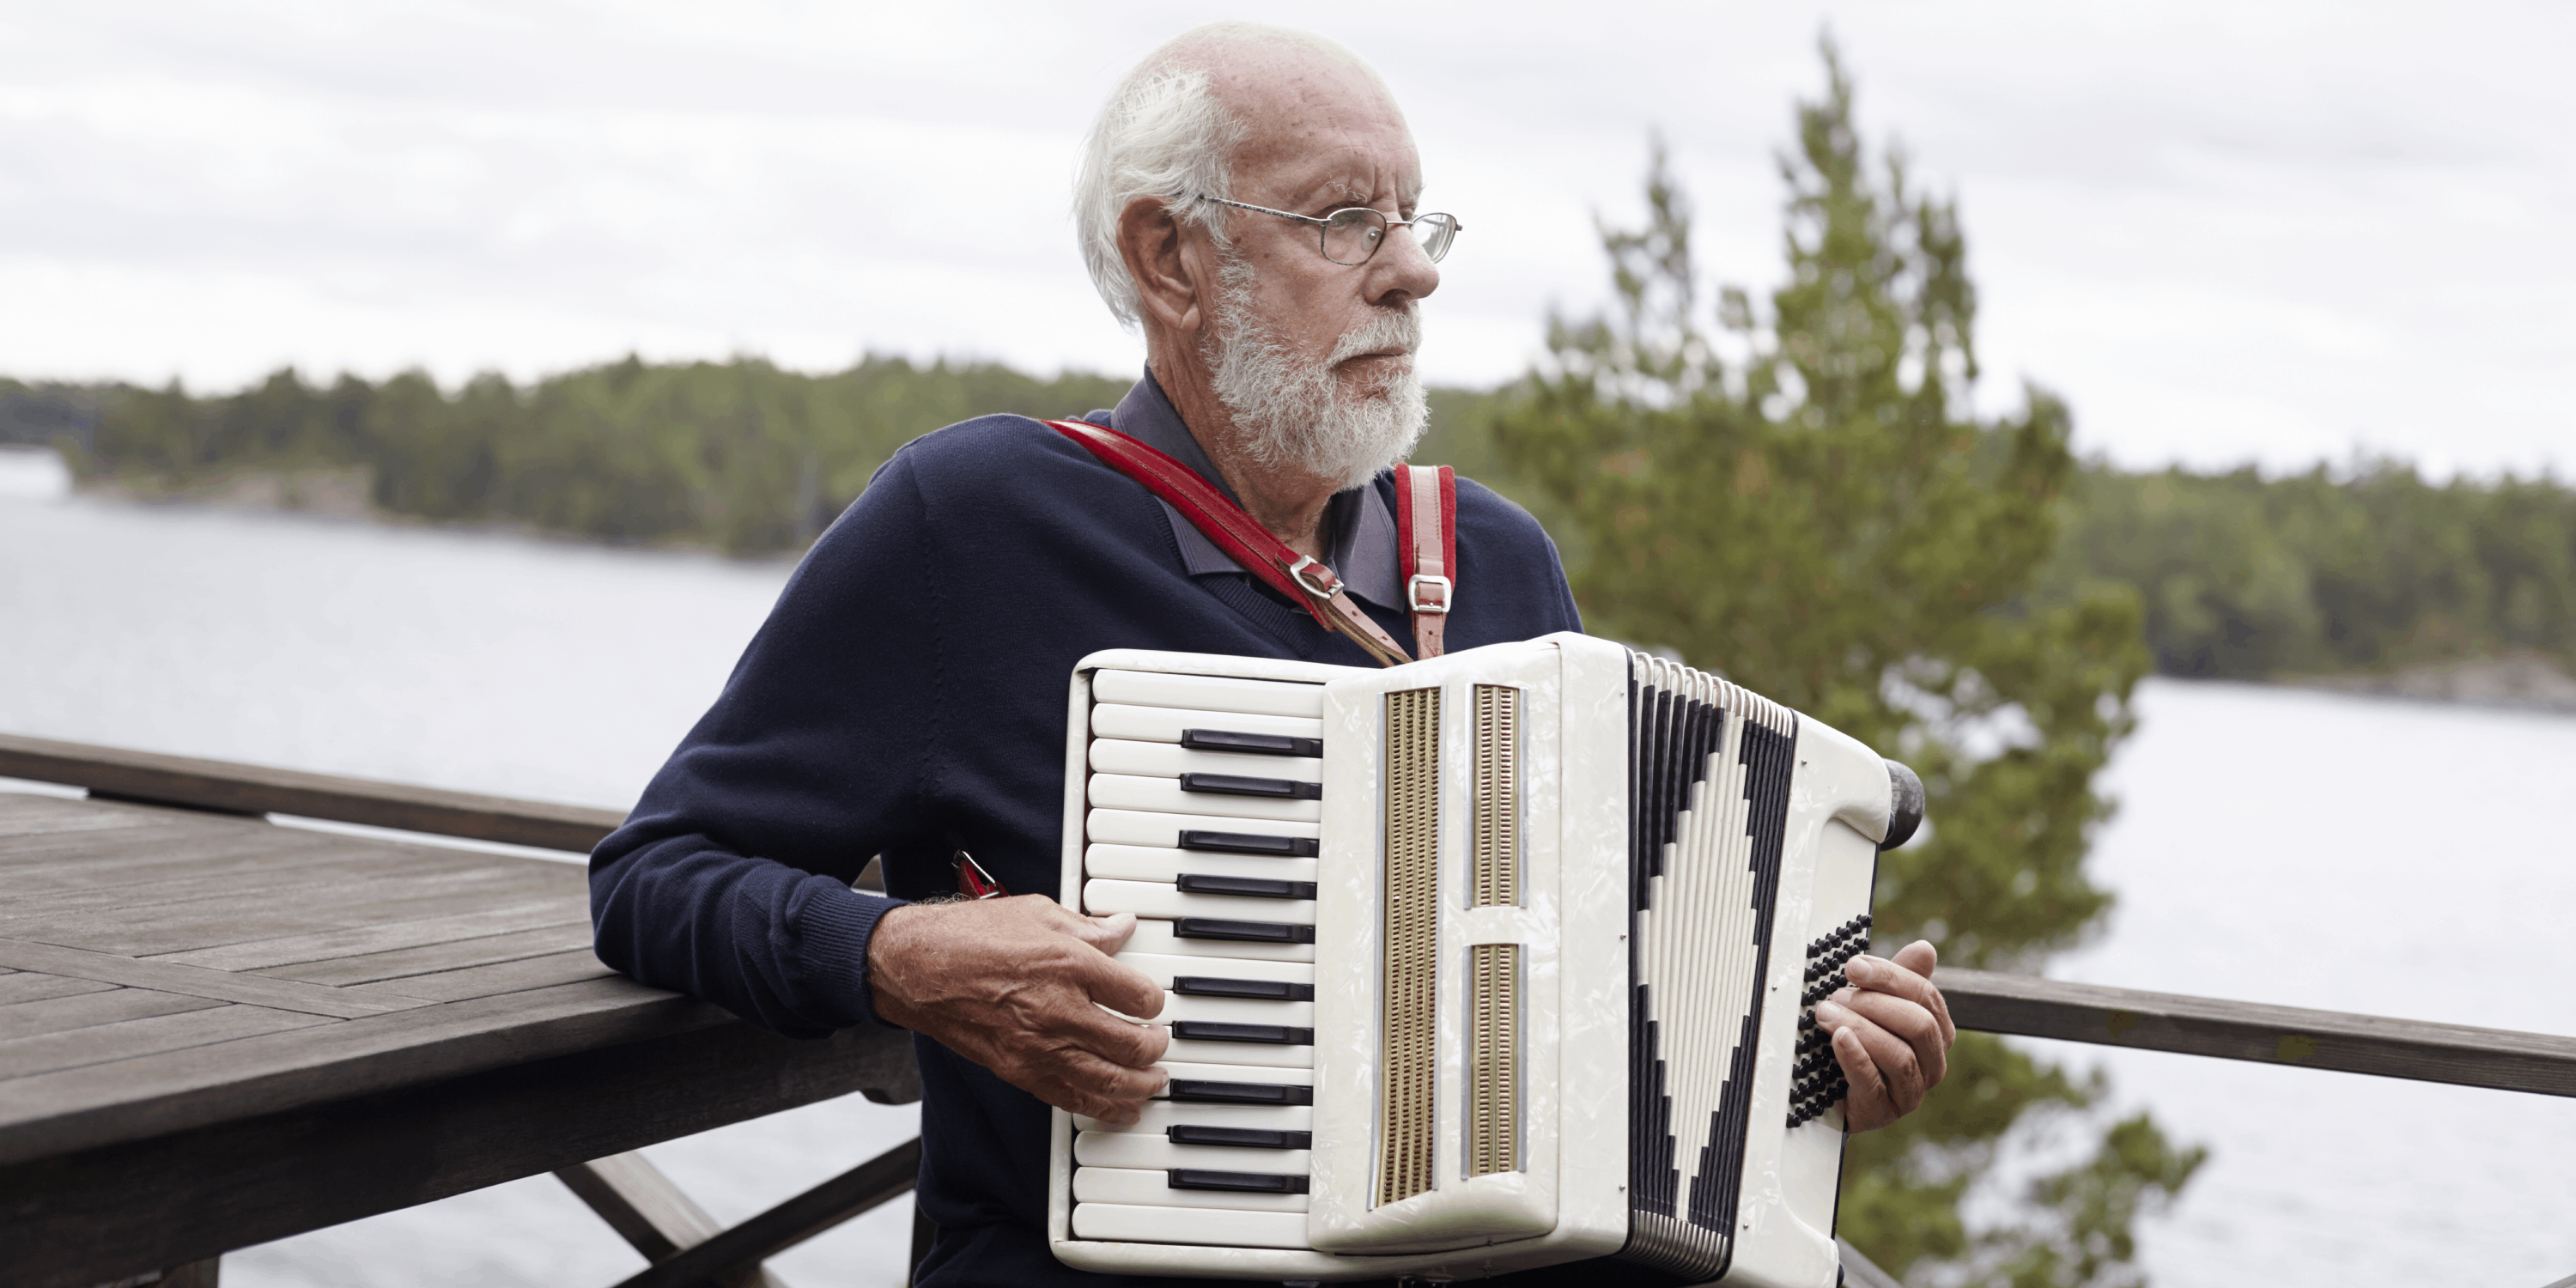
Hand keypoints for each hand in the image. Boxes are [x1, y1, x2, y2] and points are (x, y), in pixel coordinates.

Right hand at [866, 895, 1169, 1125]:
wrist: (916, 969)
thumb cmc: (970, 937)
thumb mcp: (1038, 914)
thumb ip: (1089, 929)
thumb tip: (1124, 928)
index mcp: (1070, 964)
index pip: (1140, 996)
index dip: (1155, 1002)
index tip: (1153, 1002)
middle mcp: (1059, 1010)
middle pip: (1133, 1045)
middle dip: (1156, 1049)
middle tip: (1160, 1044)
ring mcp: (1039, 1047)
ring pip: (1110, 1082)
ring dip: (1141, 1086)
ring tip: (1154, 1081)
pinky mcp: (1019, 1071)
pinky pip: (1072, 1099)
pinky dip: (1104, 1109)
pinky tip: (1121, 1109)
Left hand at [1814, 939, 1954, 1130]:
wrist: (1829, 1089)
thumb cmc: (1857, 1039)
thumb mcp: (1875, 1006)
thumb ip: (1899, 979)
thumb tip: (1925, 948)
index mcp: (1937, 1034)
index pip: (1927, 998)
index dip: (1890, 977)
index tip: (1853, 966)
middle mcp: (1932, 1065)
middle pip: (1920, 1026)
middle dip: (1875, 1004)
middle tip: (1837, 996)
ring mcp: (1910, 1093)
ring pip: (1900, 1056)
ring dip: (1860, 1029)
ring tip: (1826, 1014)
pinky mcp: (1881, 1112)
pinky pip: (1874, 1084)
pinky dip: (1856, 1058)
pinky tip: (1839, 1039)